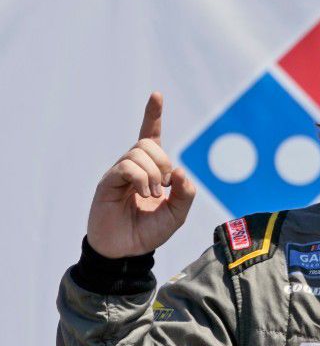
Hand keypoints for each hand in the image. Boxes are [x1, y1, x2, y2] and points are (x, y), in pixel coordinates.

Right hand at [86, 92, 196, 257]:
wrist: (126, 250)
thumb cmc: (149, 231)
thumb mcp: (178, 214)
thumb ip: (186, 193)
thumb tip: (181, 171)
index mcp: (151, 170)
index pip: (150, 136)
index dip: (153, 115)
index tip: (156, 95)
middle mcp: (133, 167)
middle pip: (147, 144)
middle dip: (163, 161)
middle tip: (165, 186)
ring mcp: (119, 173)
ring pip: (138, 152)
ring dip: (153, 173)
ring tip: (153, 195)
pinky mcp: (107, 182)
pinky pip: (126, 166)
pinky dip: (141, 178)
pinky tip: (143, 194)